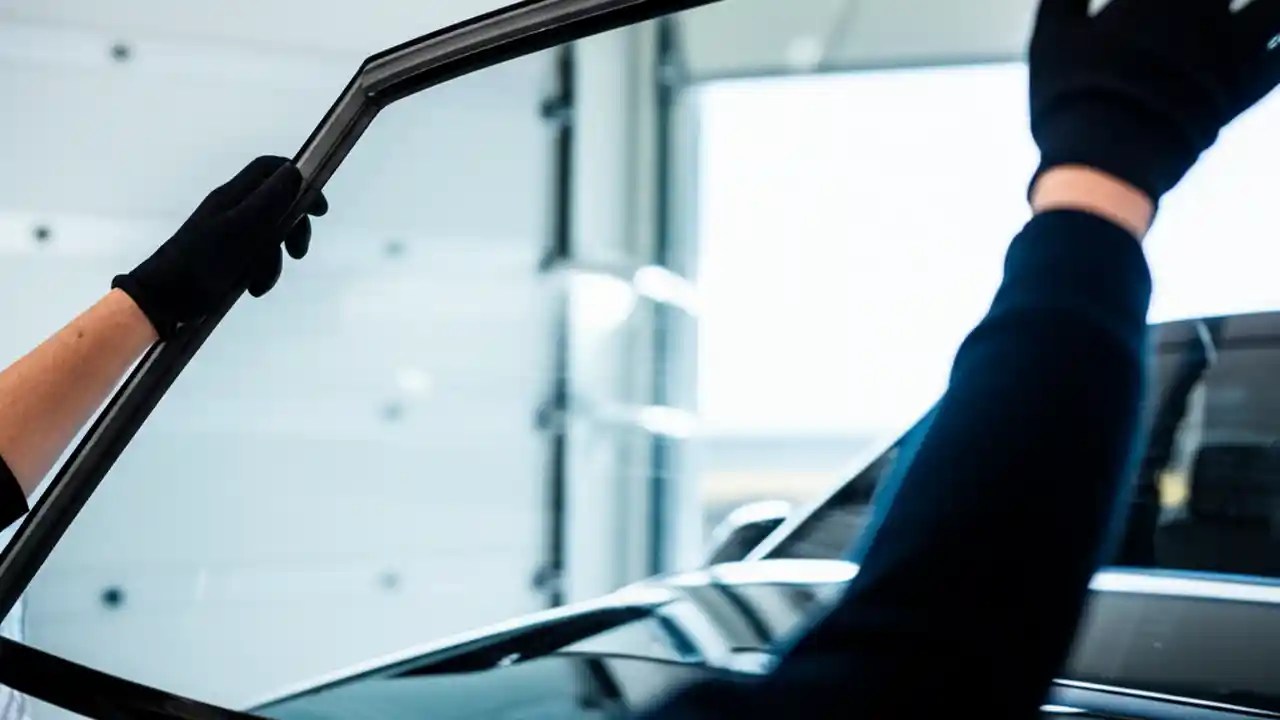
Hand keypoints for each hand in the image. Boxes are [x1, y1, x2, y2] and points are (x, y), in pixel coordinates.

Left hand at [112, 156, 328, 338]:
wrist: (164, 298)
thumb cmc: (201, 261)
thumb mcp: (240, 229)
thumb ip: (268, 200)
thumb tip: (295, 171)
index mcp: (234, 196)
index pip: (272, 169)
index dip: (299, 181)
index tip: (317, 210)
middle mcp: (233, 208)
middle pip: (278, 205)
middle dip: (292, 229)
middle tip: (297, 252)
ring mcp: (230, 232)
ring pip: (269, 236)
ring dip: (274, 260)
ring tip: (262, 283)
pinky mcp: (228, 255)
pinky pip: (257, 257)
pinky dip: (261, 272)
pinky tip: (253, 288)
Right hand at [1030, 0, 1279, 202]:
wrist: (1106, 161)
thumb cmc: (1070, 95)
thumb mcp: (1052, 38)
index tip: (1141, 1)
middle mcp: (1203, 14)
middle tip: (1187, 8)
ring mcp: (1231, 50)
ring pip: (1273, 10)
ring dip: (1267, 8)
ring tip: (1259, 10)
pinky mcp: (1243, 89)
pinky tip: (1275, 36)